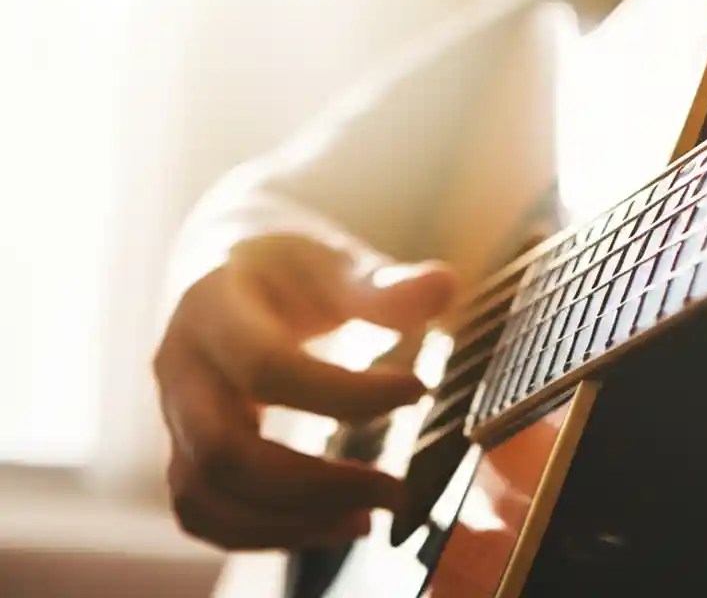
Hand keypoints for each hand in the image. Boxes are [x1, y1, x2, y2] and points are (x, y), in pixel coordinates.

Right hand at [154, 233, 455, 549]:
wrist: (229, 271)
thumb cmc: (290, 269)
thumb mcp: (333, 261)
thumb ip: (385, 285)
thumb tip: (444, 286)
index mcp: (213, 306)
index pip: (269, 367)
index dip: (346, 392)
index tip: (419, 389)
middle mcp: (180, 366)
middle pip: (224, 452)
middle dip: (315, 483)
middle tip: (395, 490)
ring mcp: (175, 415)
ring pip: (207, 495)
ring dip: (290, 522)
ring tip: (368, 518)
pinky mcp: (185, 450)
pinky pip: (205, 512)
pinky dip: (265, 533)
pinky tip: (333, 523)